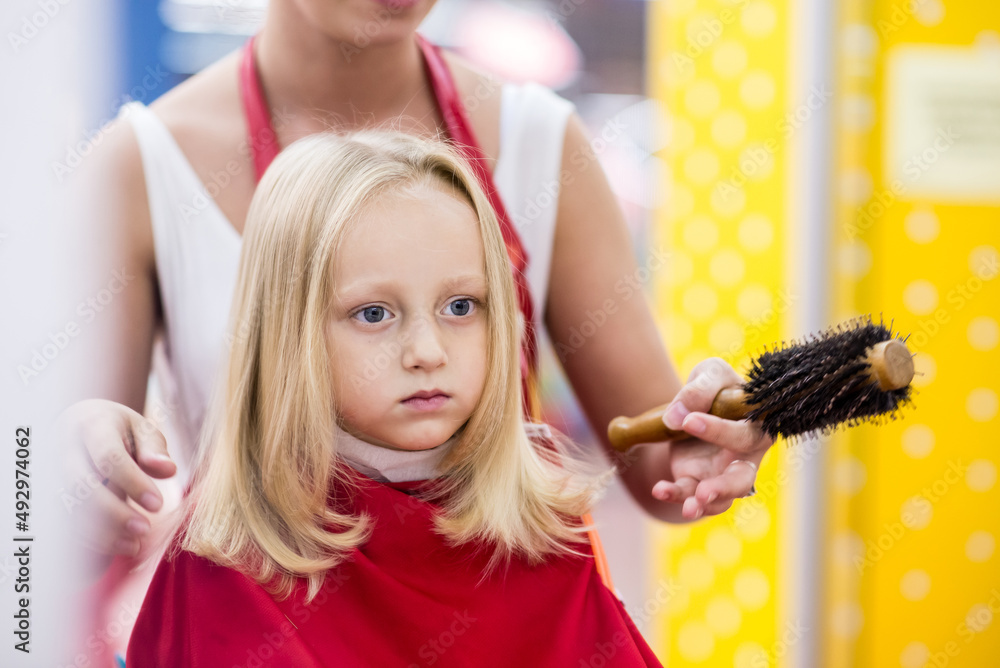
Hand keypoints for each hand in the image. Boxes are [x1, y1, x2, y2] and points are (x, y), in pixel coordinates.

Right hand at [56, 399, 176, 558]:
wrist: (82, 422)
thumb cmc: (120, 430)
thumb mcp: (142, 430)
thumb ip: (155, 449)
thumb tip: (168, 470)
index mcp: (93, 425)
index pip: (109, 456)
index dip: (133, 482)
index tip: (158, 505)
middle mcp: (64, 447)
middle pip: (81, 484)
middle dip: (113, 512)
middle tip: (144, 529)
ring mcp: (50, 471)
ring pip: (66, 507)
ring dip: (99, 532)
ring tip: (134, 545)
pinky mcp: (47, 493)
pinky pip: (61, 521)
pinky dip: (88, 538)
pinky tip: (115, 546)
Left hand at [649, 358, 773, 519]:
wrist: (695, 404)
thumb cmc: (714, 387)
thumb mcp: (710, 374)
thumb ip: (699, 389)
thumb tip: (676, 416)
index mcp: (757, 427)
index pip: (744, 435)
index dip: (719, 430)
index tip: (689, 421)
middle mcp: (745, 456)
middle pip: (742, 479)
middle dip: (725, 488)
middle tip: (704, 492)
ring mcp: (722, 473)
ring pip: (721, 498)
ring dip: (703, 504)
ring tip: (687, 508)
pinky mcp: (698, 480)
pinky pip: (689, 493)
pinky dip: (675, 494)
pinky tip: (660, 490)